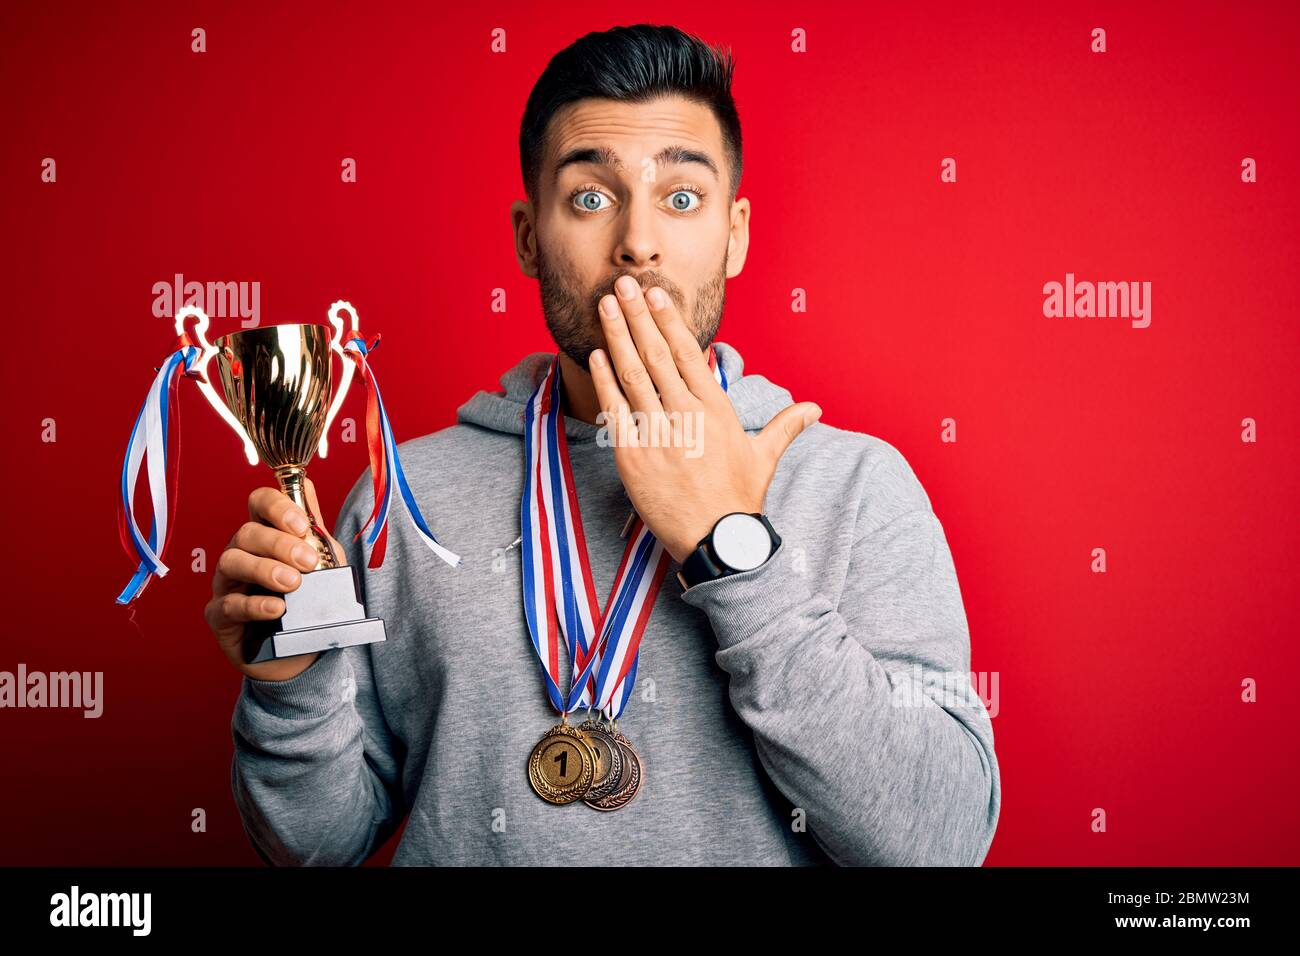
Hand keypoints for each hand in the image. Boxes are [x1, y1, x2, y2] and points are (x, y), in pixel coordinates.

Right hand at [204, 478, 343, 681]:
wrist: (306, 651)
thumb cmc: (310, 602)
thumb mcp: (322, 563)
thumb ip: (314, 529)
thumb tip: (306, 486)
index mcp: (266, 536)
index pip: (259, 504)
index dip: (277, 507)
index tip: (302, 526)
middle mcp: (241, 554)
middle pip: (247, 533)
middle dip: (280, 544)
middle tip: (309, 563)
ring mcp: (227, 585)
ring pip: (232, 562)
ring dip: (265, 569)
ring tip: (293, 584)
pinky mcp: (220, 618)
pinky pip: (228, 605)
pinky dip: (253, 605)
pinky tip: (276, 608)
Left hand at [589, 275, 820, 562]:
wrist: (717, 542)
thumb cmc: (739, 500)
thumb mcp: (764, 458)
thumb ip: (784, 426)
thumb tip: (814, 409)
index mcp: (716, 409)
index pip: (690, 353)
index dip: (669, 320)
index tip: (656, 294)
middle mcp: (687, 415)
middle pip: (658, 354)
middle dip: (639, 315)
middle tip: (624, 283)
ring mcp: (658, 434)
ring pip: (633, 374)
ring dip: (618, 335)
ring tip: (606, 305)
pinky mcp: (633, 456)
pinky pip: (615, 410)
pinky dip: (605, 380)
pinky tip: (596, 354)